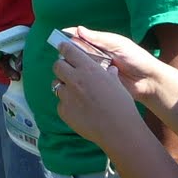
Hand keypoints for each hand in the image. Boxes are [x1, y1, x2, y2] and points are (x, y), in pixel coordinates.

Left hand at [50, 34, 147, 150]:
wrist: (118, 129)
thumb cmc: (121, 104)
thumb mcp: (116, 83)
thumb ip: (108, 74)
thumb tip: (109, 69)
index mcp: (87, 68)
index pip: (68, 50)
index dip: (64, 48)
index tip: (63, 48)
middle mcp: (74, 79)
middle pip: (57, 66)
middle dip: (61, 67)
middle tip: (68, 72)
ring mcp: (66, 96)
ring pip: (56, 85)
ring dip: (63, 86)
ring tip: (74, 93)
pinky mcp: (63, 111)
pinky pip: (61, 103)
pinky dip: (67, 104)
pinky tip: (78, 109)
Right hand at [64, 26, 169, 105]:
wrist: (148, 81)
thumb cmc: (136, 58)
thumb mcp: (118, 44)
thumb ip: (99, 38)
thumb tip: (78, 29)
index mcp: (100, 44)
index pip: (80, 37)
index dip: (68, 36)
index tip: (58, 37)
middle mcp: (95, 56)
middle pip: (74, 52)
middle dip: (67, 53)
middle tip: (65, 56)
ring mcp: (95, 70)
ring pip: (76, 67)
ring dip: (72, 67)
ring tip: (69, 68)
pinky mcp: (96, 84)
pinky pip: (83, 81)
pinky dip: (78, 79)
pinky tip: (73, 80)